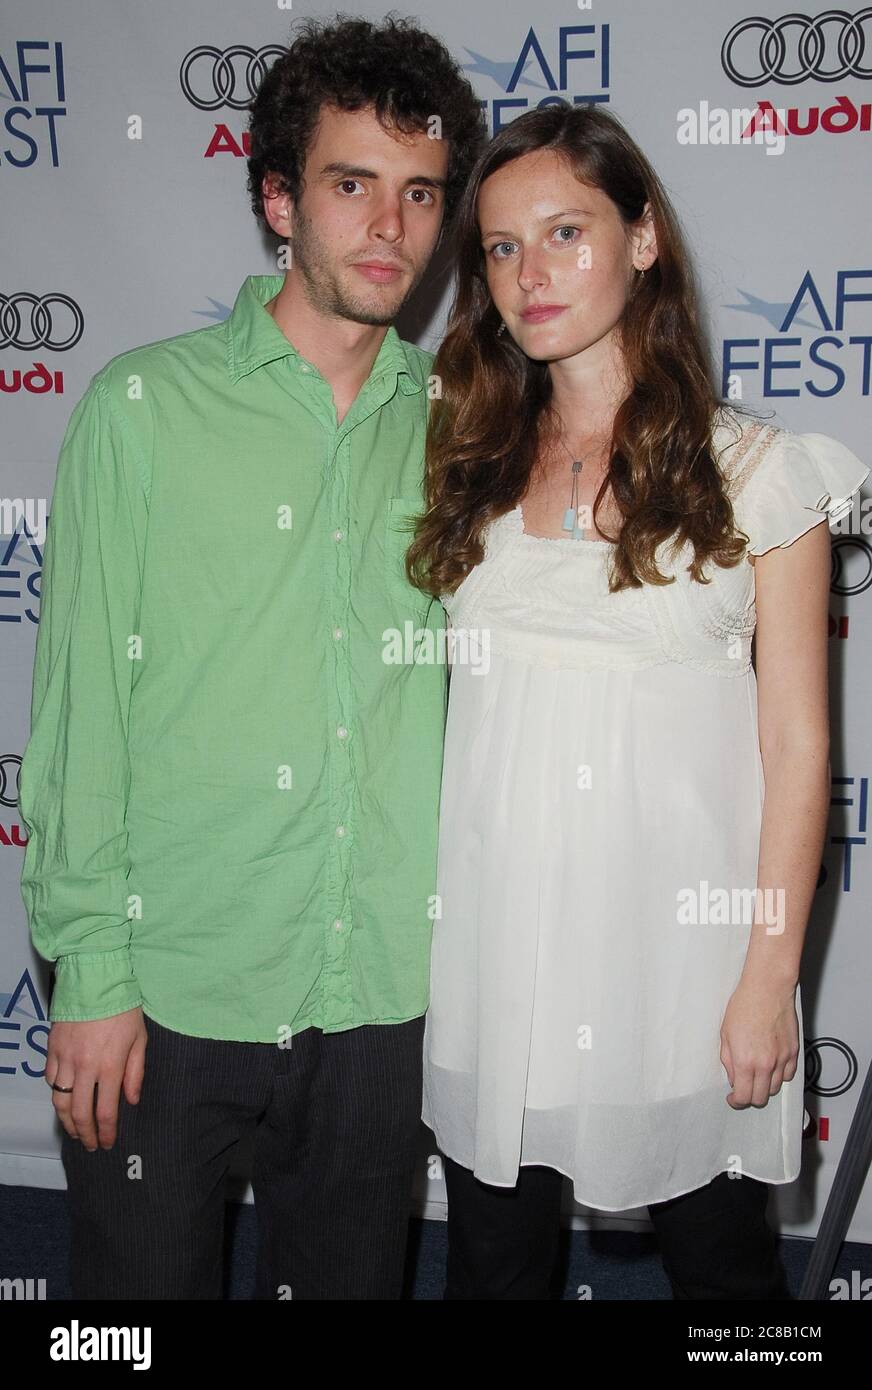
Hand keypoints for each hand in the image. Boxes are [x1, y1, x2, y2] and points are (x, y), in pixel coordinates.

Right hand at [45, 1007, 146, 1151]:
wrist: (95, 980)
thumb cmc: (123, 1007)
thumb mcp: (139, 1038)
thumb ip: (135, 1072)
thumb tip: (132, 1100)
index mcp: (110, 1067)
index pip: (105, 1112)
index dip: (106, 1132)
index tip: (108, 1143)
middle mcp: (85, 1068)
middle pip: (80, 1114)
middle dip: (85, 1135)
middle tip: (90, 1145)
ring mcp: (65, 1059)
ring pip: (60, 1101)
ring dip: (67, 1121)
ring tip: (74, 1131)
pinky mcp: (52, 1049)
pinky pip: (50, 1080)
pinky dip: (56, 1094)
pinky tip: (64, 1100)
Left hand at [720, 976, 798, 1108]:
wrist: (767, 990)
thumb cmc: (744, 1006)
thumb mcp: (725, 1034)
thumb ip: (729, 1061)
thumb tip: (733, 1078)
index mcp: (745, 1061)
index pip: (743, 1097)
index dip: (736, 1101)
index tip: (733, 1098)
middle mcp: (766, 1064)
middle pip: (761, 1098)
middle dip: (750, 1097)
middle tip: (744, 1088)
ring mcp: (782, 1059)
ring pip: (776, 1088)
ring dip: (766, 1086)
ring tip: (757, 1074)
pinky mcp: (794, 1052)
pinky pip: (789, 1075)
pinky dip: (780, 1076)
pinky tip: (772, 1066)